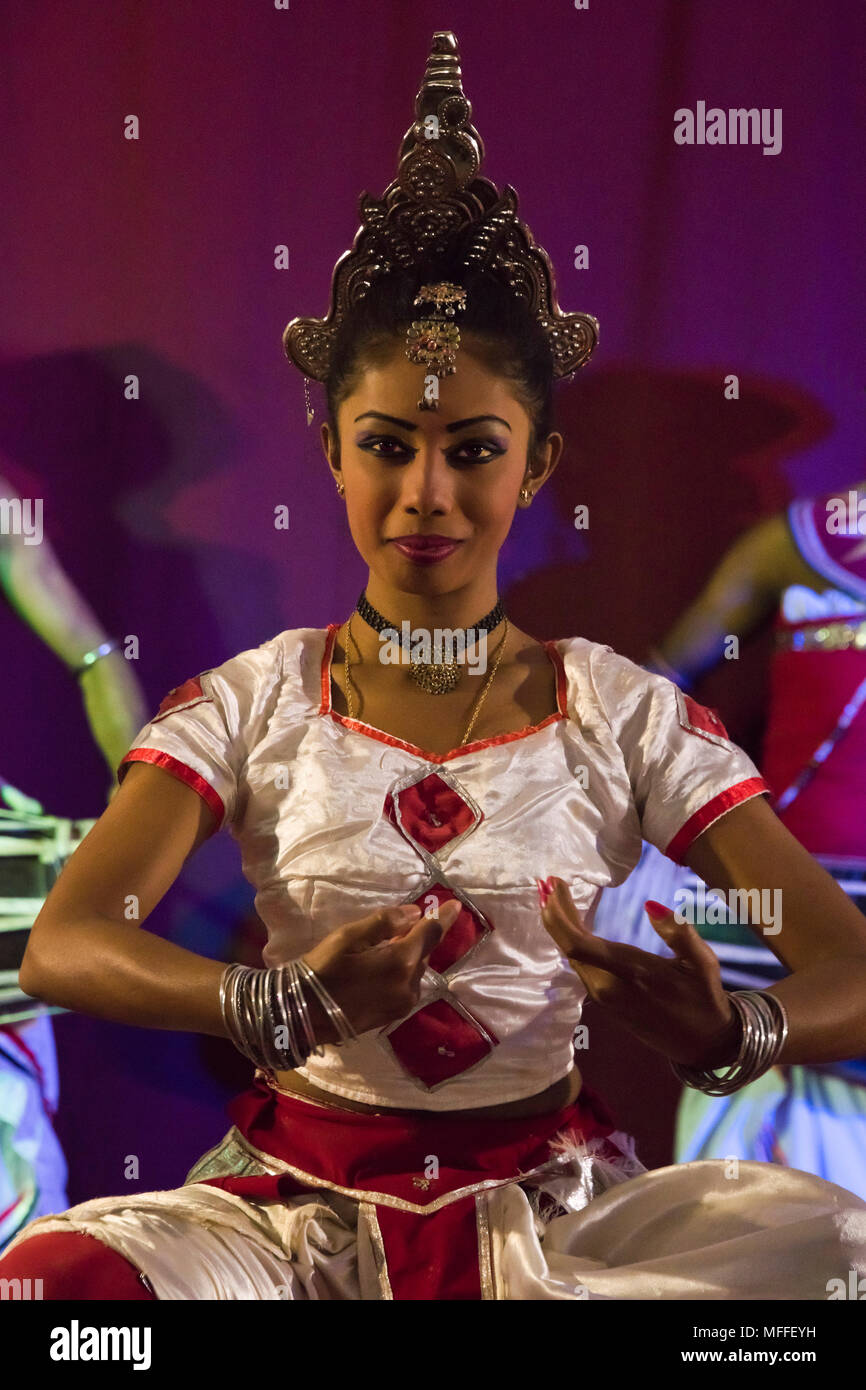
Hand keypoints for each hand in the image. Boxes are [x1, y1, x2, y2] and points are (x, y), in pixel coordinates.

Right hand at [300, 899, 460, 1041]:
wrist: (303, 1014)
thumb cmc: (322, 970)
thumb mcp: (348, 937)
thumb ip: (384, 923)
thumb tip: (415, 913)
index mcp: (400, 963)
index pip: (430, 934)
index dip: (443, 917)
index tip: (455, 904)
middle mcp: (408, 985)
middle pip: (424, 953)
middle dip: (420, 936)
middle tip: (409, 922)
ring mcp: (403, 1003)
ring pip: (416, 970)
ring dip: (410, 955)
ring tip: (392, 943)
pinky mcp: (394, 1015)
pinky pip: (407, 985)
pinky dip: (404, 971)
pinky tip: (386, 965)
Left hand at [538, 877, 739, 1067]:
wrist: (701, 1045)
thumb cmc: (704, 999)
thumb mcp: (703, 964)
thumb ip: (680, 934)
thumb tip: (650, 905)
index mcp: (632, 974)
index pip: (580, 946)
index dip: (560, 916)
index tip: (553, 885)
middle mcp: (609, 987)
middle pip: (569, 948)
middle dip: (555, 914)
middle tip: (550, 883)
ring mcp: (604, 997)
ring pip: (572, 957)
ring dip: (561, 927)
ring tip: (556, 896)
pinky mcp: (605, 1002)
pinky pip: (580, 965)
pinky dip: (571, 941)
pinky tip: (572, 925)